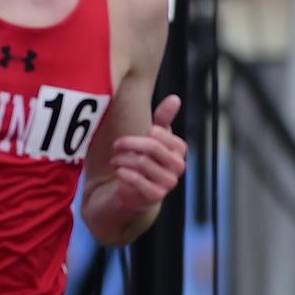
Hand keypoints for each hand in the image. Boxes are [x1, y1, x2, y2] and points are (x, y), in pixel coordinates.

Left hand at [106, 95, 187, 212]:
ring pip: (143, 163)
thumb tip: (175, 98)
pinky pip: (139, 181)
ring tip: (115, 161)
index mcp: (179, 150)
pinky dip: (124, 174)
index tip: (129, 138)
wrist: (134, 191)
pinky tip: (118, 171)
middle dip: (129, 144)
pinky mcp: (155, 196)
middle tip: (117, 145)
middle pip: (152, 147)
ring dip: (123, 159)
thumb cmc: (144, 161)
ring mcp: (168, 182)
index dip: (142, 134)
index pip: (162, 134)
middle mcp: (178, 166)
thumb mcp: (153, 138)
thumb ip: (163, 119)